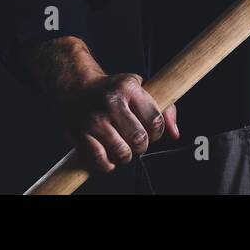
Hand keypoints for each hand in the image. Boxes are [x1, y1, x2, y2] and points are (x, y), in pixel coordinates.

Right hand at [55, 71, 180, 172]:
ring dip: (126, 157)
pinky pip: (100, 160)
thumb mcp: (140, 89)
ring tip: (122, 149)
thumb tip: (175, 134)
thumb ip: (164, 109)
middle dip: (142, 147)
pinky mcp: (79, 133)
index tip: (151, 133)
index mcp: (129, 88)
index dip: (157, 133)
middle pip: (139, 139)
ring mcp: (94, 118)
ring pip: (121, 152)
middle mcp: (111, 102)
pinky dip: (107, 164)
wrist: (74, 85)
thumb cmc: (113, 90)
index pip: (155, 120)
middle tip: (136, 143)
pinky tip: (108, 156)